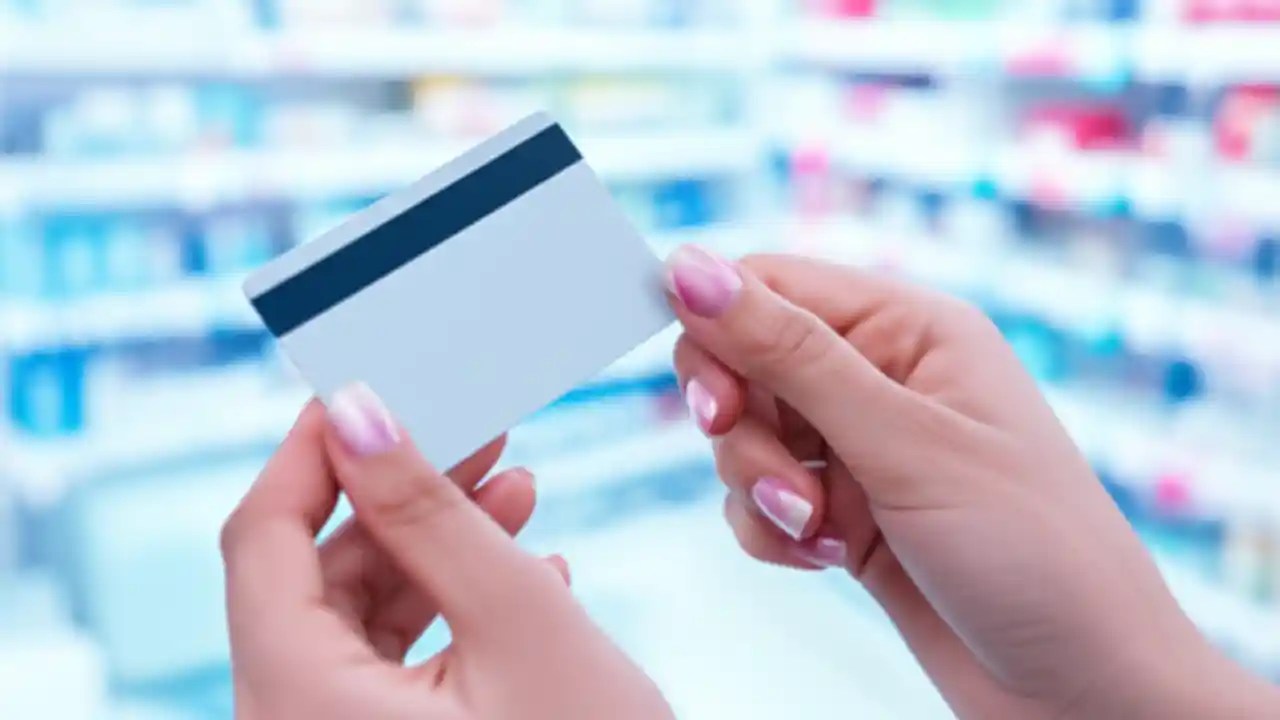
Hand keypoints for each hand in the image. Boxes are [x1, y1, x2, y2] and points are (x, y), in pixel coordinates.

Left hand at [221, 389, 671, 719]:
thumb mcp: (519, 622)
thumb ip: (430, 512)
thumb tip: (360, 411)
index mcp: (299, 701)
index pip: (260, 538)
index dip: (310, 448)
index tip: (369, 382)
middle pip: (312, 574)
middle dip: (397, 494)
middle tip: (471, 429)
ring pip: (357, 613)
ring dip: (433, 544)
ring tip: (513, 487)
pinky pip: (389, 659)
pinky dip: (447, 604)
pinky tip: (524, 565)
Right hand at [665, 247, 1279, 719]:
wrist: (1083, 691)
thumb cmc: (1033, 552)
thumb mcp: (904, 443)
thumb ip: (789, 355)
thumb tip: (687, 266)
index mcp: (910, 327)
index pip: (769, 284)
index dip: (720, 332)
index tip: (716, 406)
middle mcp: (881, 375)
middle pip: (744, 362)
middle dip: (744, 431)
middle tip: (783, 483)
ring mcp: (861, 446)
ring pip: (745, 436)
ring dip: (762, 490)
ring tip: (825, 534)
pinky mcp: (843, 510)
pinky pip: (759, 499)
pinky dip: (773, 532)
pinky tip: (829, 559)